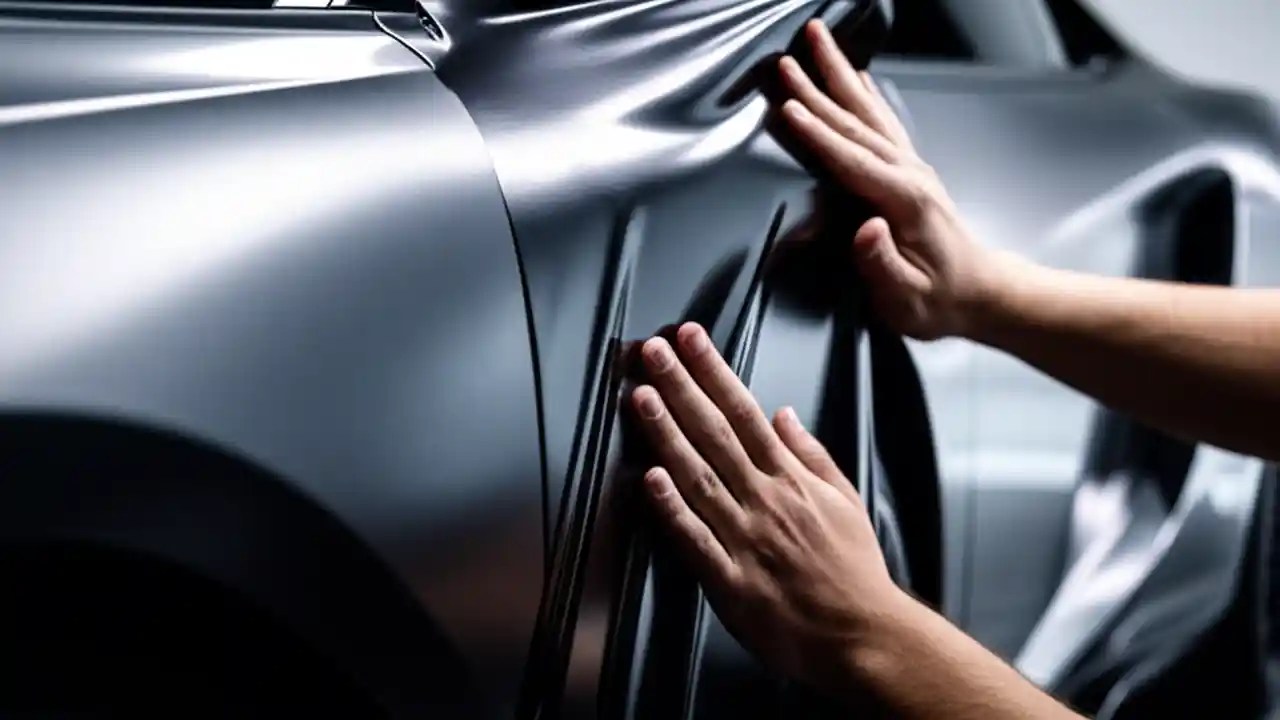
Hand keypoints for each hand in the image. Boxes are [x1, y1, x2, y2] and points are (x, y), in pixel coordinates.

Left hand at [630, 322, 909, 691]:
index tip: (691, 339)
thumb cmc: (854, 571)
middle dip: (681, 387)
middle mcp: (764, 501)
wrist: (864, 636)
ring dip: (666, 434)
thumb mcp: (845, 500)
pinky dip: (671, 509)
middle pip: (715, 433)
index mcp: (790, 480)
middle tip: (652, 350)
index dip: (714, 371)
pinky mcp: (730, 581)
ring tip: (640, 397)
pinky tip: (648, 479)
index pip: (744, 412)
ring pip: (698, 476)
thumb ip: (811, 455)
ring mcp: (745, 539)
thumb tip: (783, 414)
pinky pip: (695, 539)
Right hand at [777, 20, 1009, 339]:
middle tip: (787, 60)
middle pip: (856, 123)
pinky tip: (856, 77)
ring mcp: (913, 168)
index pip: (852, 161)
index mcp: (904, 202)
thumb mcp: (907, 298)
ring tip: (818, 42)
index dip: (818, 135)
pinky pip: (883, 121)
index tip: (788, 108)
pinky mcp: (910, 171)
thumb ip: (882, 264)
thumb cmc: (940, 301)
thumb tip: (865, 230)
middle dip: (820, 89)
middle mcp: (910, 175)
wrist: (982, 294)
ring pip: (869, 112)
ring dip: (840, 75)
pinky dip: (866, 93)